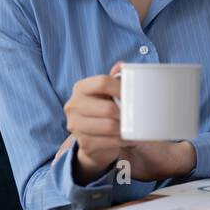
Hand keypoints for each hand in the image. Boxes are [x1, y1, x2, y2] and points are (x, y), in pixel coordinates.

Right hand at [62, 61, 195, 183]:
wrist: (93, 139)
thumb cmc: (104, 109)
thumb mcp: (108, 92)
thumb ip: (115, 78)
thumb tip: (122, 65)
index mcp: (80, 88)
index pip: (102, 83)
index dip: (120, 87)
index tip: (134, 94)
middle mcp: (73, 106)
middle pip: (107, 108)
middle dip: (125, 113)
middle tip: (136, 115)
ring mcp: (76, 126)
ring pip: (109, 127)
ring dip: (126, 129)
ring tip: (134, 127)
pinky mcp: (84, 144)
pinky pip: (110, 142)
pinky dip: (123, 140)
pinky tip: (128, 138)